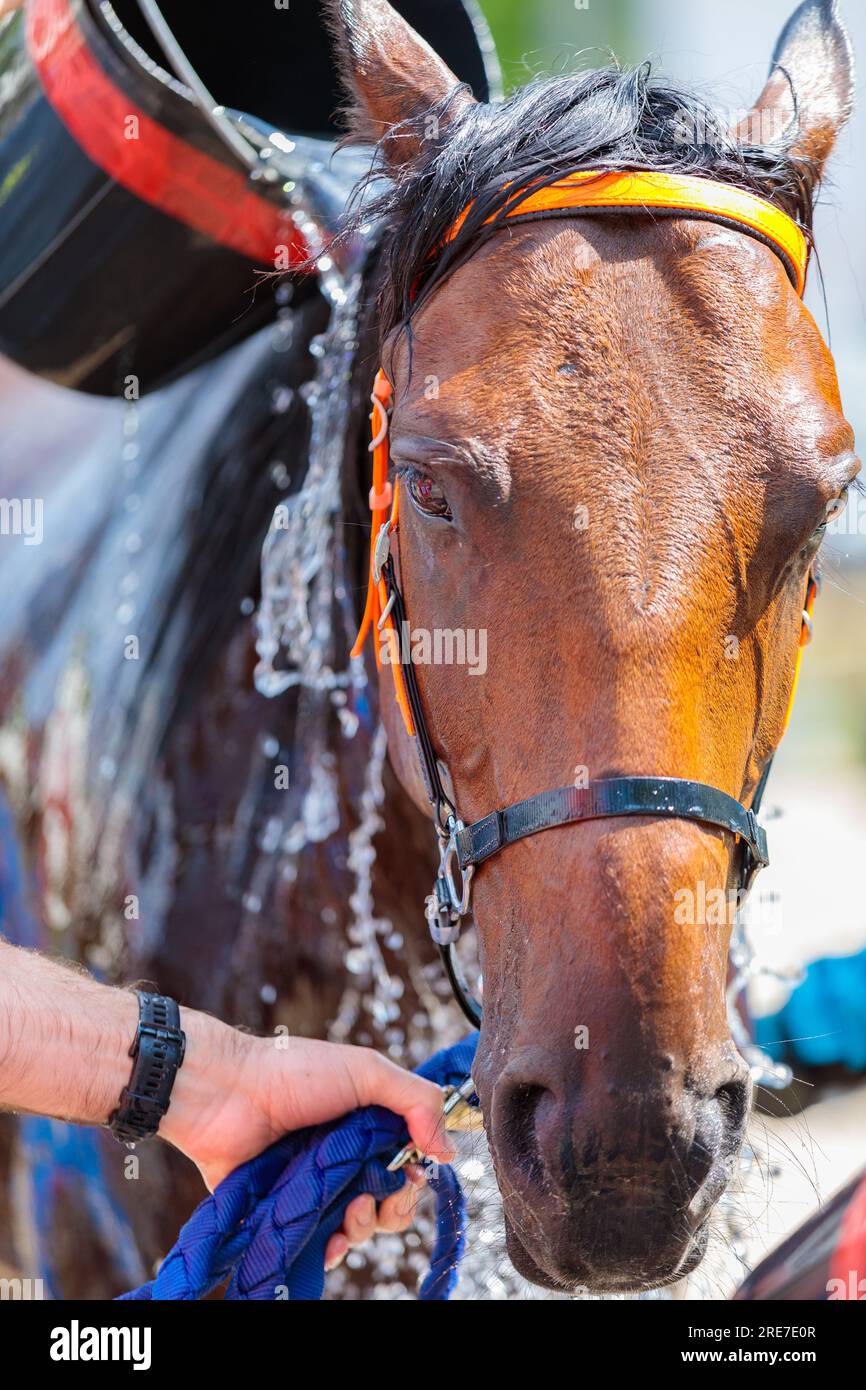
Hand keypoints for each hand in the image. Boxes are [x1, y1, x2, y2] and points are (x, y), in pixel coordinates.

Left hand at [161, 1018, 455, 1271]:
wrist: (225, 1091)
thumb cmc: (294, 1072)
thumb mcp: (367, 1071)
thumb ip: (417, 1102)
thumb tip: (449, 1150)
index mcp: (367, 1125)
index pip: (408, 1164)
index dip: (415, 1177)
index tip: (410, 1176)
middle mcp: (345, 1159)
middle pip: (389, 1202)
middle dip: (394, 1208)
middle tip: (375, 1198)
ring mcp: (316, 1188)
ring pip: (359, 1227)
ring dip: (364, 1227)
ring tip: (349, 1212)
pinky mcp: (286, 1213)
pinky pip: (318, 1247)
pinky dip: (333, 1250)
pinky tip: (331, 1242)